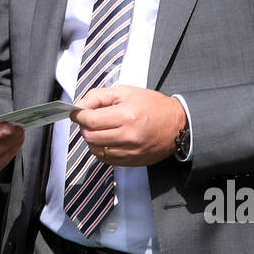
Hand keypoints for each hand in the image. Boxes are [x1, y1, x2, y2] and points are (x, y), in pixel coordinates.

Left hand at [70, 86, 184, 165]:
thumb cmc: (153, 105)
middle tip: (88, 120)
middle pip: (91, 136)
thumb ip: (99, 96)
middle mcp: (129, 136)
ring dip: (91, 140)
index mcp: (127, 115)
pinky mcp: (132, 161)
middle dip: (84, 127)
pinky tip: (105, 140)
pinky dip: (100, 150)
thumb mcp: (126, 92)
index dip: (79, 116)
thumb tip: (80, 106)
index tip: (76, 112)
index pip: (91, 120)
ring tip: (97, 129)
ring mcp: (131, 151)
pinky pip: (107, 160)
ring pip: (96, 150)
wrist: (177, 125)